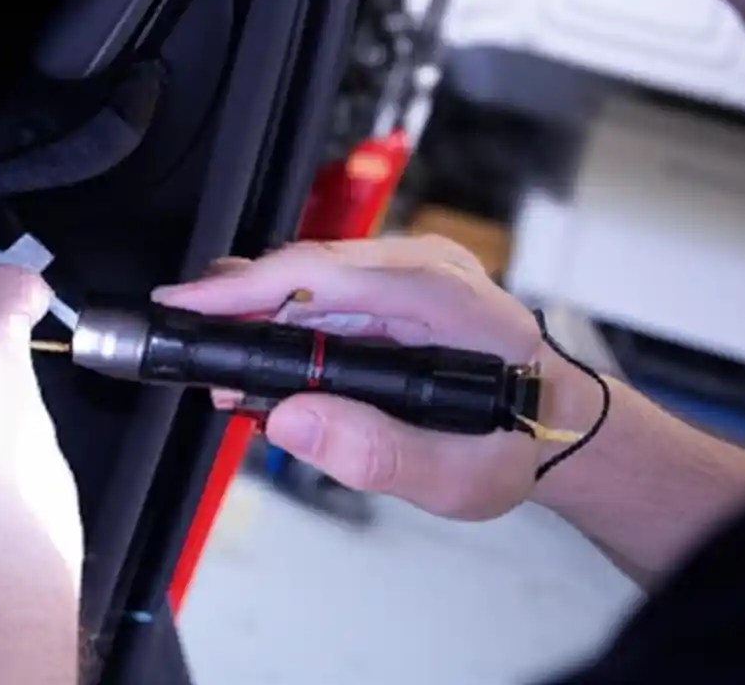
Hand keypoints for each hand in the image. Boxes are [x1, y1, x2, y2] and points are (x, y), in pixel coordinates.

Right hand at [153, 237, 593, 519]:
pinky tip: (258, 357)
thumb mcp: (456, 477)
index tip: (188, 304)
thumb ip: (377, 453)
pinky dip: (280, 319)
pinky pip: (322, 289)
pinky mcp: (392, 283)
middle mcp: (426, 269)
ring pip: (308, 275)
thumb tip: (289, 420)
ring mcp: (409, 270)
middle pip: (308, 267)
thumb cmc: (511, 445)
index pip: (331, 274)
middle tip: (192, 357)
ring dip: (254, 317)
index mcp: (449, 301)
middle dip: (237, 306)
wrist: (556, 425)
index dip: (249, 286)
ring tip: (222, 373)